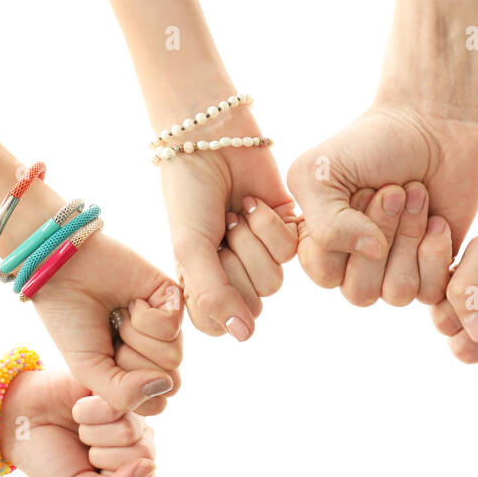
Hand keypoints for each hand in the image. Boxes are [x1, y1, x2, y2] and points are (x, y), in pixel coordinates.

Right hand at [1, 369, 155, 476]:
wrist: (19, 420)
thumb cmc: (49, 460)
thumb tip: (149, 467)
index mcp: (133, 473)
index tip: (87, 474)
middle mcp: (139, 442)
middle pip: (144, 457)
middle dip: (102, 457)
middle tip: (83, 447)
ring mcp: (131, 413)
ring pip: (132, 432)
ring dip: (93, 433)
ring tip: (80, 427)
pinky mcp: (118, 386)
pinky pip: (118, 405)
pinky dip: (89, 411)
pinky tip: (79, 407)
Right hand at [32, 234, 182, 415]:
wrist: (61, 275)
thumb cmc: (72, 324)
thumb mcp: (89, 373)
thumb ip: (123, 394)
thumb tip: (164, 384)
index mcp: (140, 375)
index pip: (157, 404)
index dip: (128, 391)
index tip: (104, 364)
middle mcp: (158, 354)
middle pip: (170, 383)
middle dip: (131, 364)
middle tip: (111, 339)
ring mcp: (169, 329)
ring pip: (173, 357)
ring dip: (135, 337)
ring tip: (118, 317)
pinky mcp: (174, 300)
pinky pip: (171, 327)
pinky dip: (143, 317)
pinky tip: (131, 302)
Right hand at [161, 106, 296, 341]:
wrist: (210, 139)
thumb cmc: (189, 194)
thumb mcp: (190, 248)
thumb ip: (214, 297)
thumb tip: (244, 337)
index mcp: (201, 284)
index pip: (216, 324)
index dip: (212, 298)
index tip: (197, 261)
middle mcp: (232, 275)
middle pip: (250, 306)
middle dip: (232, 265)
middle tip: (218, 231)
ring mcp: (260, 255)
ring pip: (272, 283)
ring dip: (250, 243)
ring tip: (234, 214)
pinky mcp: (286, 232)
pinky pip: (288, 252)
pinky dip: (268, 226)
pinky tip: (251, 203)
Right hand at [289, 106, 477, 306]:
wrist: (434, 124)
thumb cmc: (373, 143)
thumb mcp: (321, 173)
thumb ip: (324, 225)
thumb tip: (373, 253)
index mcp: (321, 244)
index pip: (324, 274)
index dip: (344, 236)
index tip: (360, 188)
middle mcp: (355, 264)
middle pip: (359, 291)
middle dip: (382, 233)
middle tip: (395, 190)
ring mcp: (394, 271)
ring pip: (395, 293)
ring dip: (409, 239)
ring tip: (418, 196)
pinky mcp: (433, 271)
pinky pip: (429, 292)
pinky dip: (435, 252)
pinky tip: (438, 220)